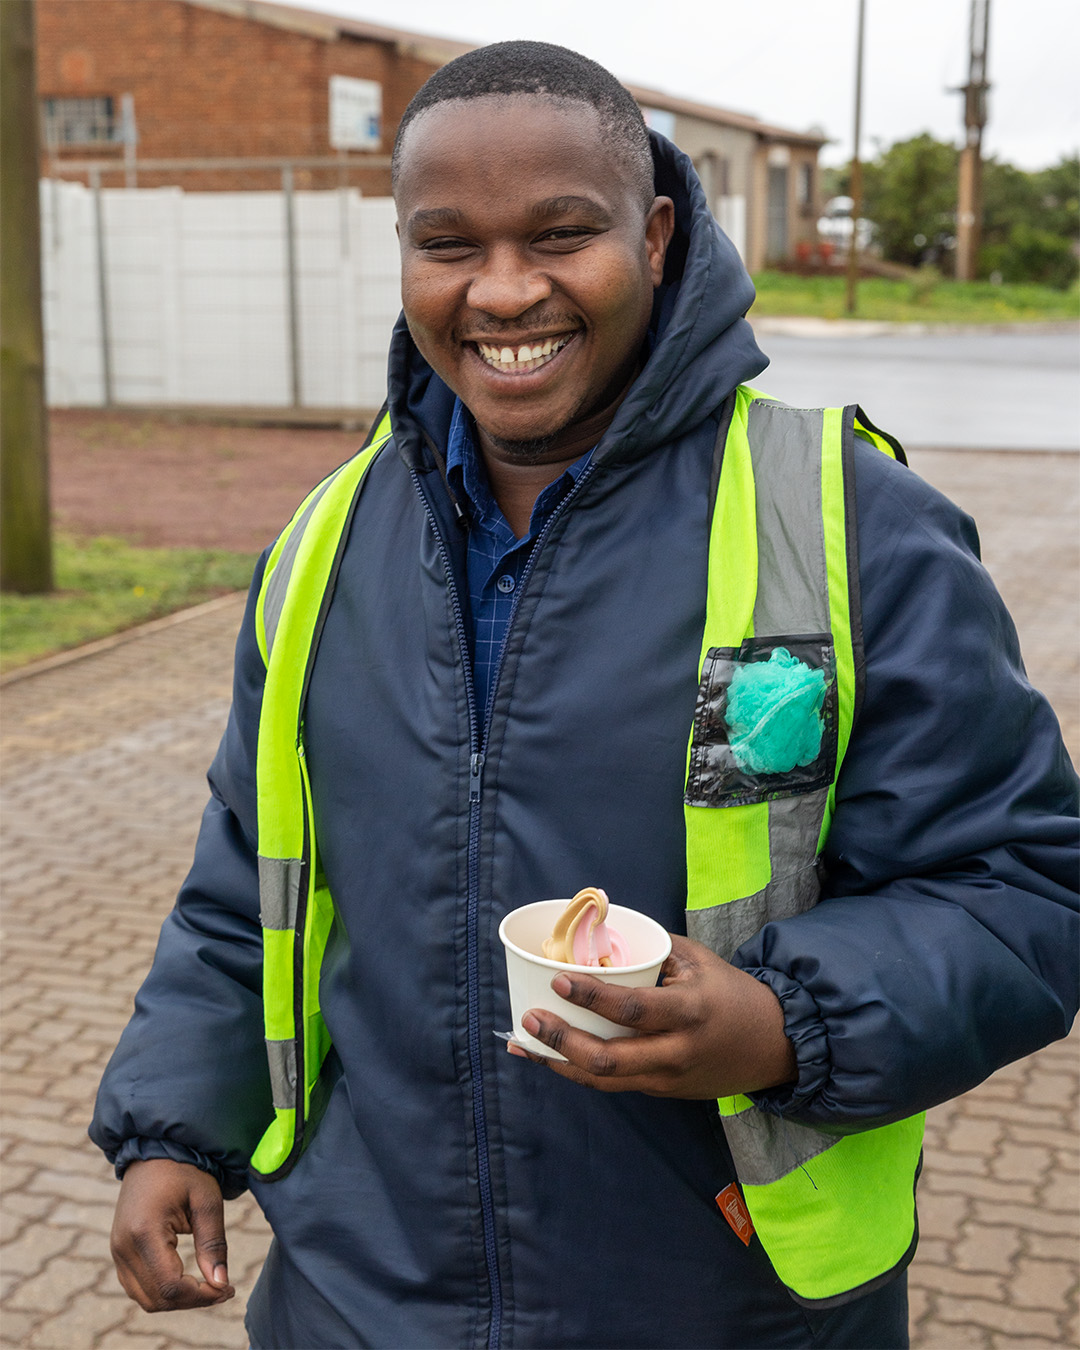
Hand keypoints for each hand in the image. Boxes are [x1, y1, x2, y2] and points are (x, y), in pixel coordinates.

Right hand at [110, 1159, 234, 1310]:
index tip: (227, 1289)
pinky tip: (189, 1279)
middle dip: (192, 1300)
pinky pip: (137, 1287)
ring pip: (145, 1298)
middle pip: (157, 1298)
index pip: (170, 1285)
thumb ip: (213, 1243)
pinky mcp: (119, 1251)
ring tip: (209, 1285)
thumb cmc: (185, 1170)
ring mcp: (117, 1250)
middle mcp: (124, 1246)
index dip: (200, 1296)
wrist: (155, 1150)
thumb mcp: (207, 1201)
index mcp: (144, 1231)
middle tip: (224, 1288)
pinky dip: (163, 1291)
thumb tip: (221, 1283)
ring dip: (177, 1300)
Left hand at [507, 933, 796, 1097]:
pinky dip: (577, 1071)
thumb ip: (651, 950)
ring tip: (523, 1043)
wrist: (773, 1045)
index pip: (633, 1010)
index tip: (558, 980)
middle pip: (609, 1059)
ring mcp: (667, 1078)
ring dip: (559, 1063)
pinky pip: (613, 1083)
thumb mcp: (698, 960)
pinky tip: (549, 1057)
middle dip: (562, 1042)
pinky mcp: (661, 1091)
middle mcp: (676, 1051)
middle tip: (529, 1019)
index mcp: (688, 1011)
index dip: (592, 997)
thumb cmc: (730, 992)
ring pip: (604, 1080)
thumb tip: (600, 932)